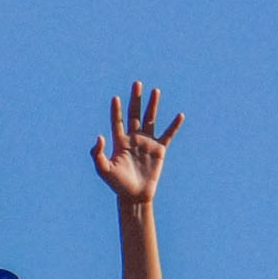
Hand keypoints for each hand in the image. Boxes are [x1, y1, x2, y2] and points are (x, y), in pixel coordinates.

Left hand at [91, 83, 181, 205]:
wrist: (134, 195)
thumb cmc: (117, 184)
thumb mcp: (103, 169)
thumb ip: (98, 154)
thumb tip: (99, 136)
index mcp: (119, 141)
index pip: (117, 121)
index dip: (116, 110)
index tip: (115, 98)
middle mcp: (133, 138)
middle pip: (134, 114)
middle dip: (135, 99)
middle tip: (137, 83)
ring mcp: (147, 142)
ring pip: (150, 119)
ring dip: (152, 105)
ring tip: (155, 91)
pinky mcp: (159, 150)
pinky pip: (168, 135)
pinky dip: (174, 126)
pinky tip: (179, 115)